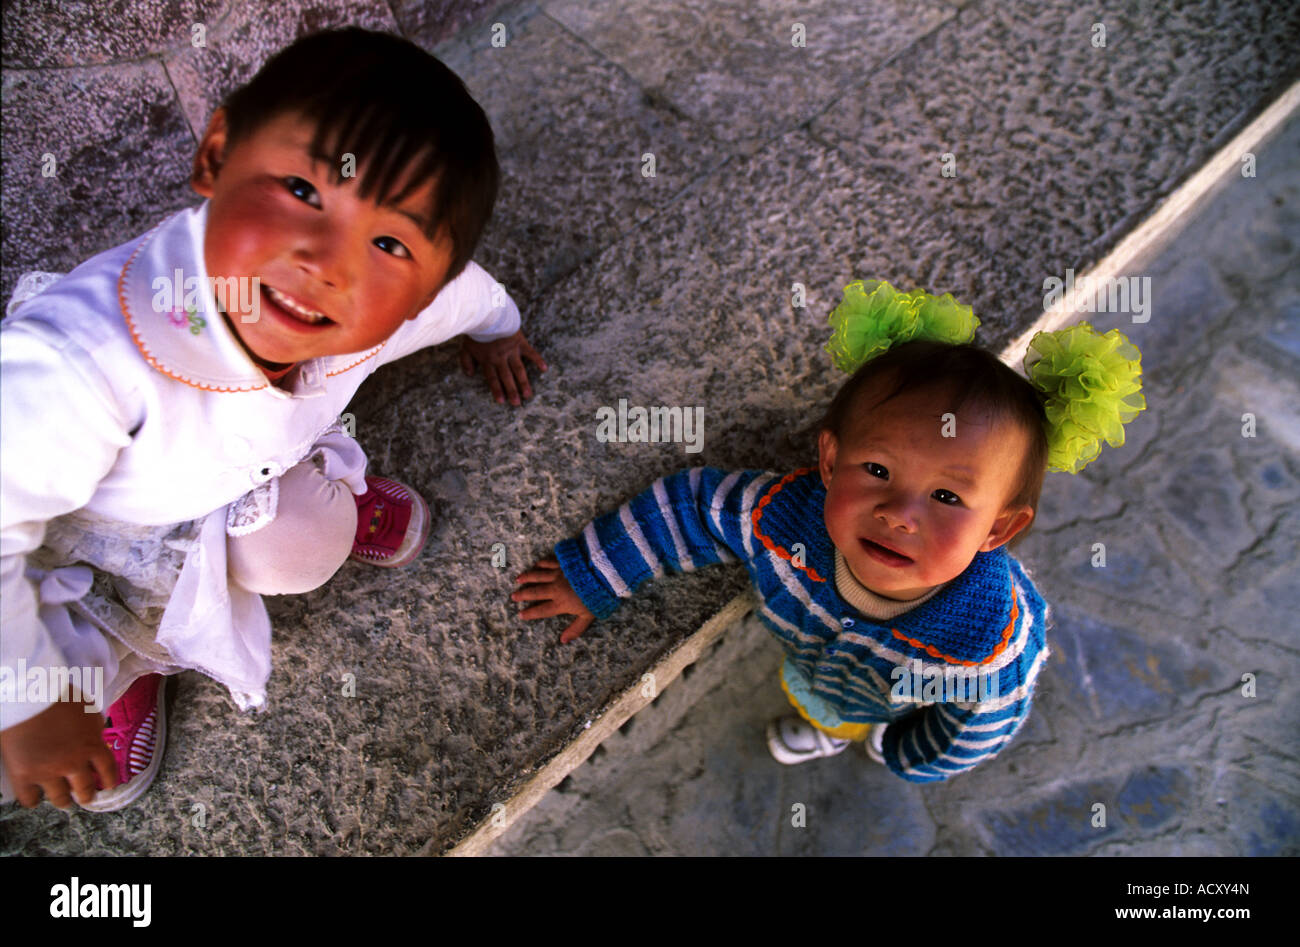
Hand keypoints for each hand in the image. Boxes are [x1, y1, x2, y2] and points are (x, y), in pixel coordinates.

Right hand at [0, 698, 117, 807]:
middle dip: (86, 795)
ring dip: (63, 801)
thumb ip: (94, 730)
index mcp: (92, 745)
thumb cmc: (59, 696)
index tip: (107, 787)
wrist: (28, 695)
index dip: (108, 781)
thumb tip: (96, 741)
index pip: (108, 770)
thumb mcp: (88, 711)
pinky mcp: (24, 775)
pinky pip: (30, 799)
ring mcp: (48, 771)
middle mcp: (73, 763)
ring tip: (63, 801)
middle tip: (84, 797)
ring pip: (60, 798)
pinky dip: (33, 801)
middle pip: (85, 789)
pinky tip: (34, 800)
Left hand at [459, 330, 547, 405]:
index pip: (493, 379)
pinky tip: (544, 369)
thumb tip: (469, 374)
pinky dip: (537, 360)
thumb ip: (466, 361)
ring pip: (518, 369)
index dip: (497, 390)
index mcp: (487, 360)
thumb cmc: (475, 330)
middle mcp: (500, 358)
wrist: (487, 314)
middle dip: (511, 391)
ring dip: (523, 382)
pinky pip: (530, 353)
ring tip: (528, 394)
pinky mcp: (520, 342)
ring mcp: (511, 351)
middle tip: (517, 403)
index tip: (502, 401)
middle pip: (506, 377)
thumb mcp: (465, 346)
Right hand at [513, 556, 595, 643]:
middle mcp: (556, 589)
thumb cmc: (598, 596)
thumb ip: (575, 629)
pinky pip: (548, 562)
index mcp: (561, 603)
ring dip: (527, 577)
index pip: (543, 610)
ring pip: (538, 576)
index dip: (531, 613)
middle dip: (523, 594)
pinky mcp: (563, 562)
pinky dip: (541, 563)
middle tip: (513, 596)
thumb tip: (563, 641)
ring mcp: (558, 574)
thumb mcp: (588, 617)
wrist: (602, 574)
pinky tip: (536, 564)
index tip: (520, 614)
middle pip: (536, 592)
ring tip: (518, 579)